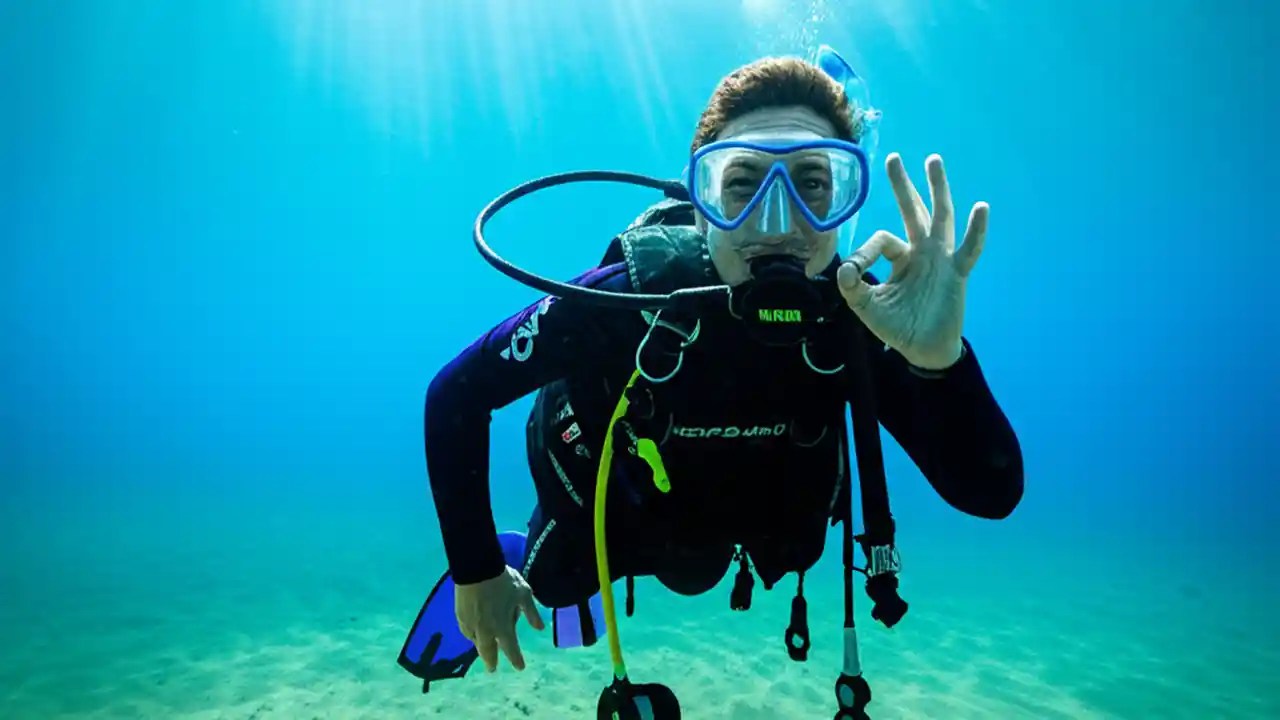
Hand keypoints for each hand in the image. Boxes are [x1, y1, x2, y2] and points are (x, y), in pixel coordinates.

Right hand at [454, 565, 544, 671]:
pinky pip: (467, 631)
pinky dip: (473, 634)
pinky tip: (474, 632)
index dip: (516, 659)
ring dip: (481, 647)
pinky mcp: (460, 617)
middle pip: (488, 652)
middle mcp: (486, 631)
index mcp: (503, 628)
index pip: (511, 649)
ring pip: (476, 642)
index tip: (520, 667)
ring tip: (484, 648)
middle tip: (492, 668)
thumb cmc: (503, 581)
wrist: (477, 568)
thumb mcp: (523, 594)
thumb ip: (531, 613)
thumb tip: (540, 628)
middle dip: (491, 661)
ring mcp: (471, 625)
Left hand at [836, 153, 987, 369]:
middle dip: (903, 185)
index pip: (881, 240)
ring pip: (940, 217)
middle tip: (893, 157)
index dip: (863, 253)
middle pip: (912, 211)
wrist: (923, 349)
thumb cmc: (898, 326)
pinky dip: (976, 230)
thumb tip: (844, 269)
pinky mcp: (957, 273)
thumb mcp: (867, 307)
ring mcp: (941, 259)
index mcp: (900, 257)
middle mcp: (921, 251)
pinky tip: (981, 207)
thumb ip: (852, 288)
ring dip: (937, 189)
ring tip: (933, 160)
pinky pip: (969, 249)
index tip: (853, 272)